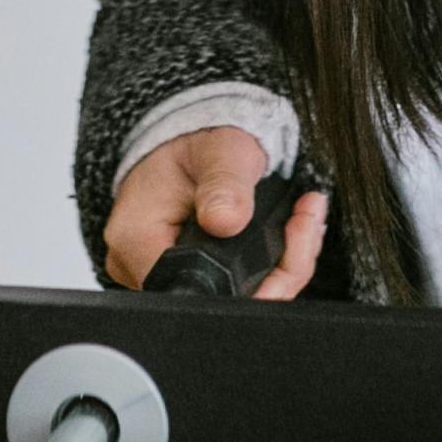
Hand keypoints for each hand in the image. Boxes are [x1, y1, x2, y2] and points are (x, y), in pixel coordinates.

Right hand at [103, 125, 325, 297]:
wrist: (191, 140)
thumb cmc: (197, 142)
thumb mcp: (218, 151)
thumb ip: (224, 184)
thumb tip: (226, 221)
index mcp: (138, 238)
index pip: (199, 291)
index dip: (253, 284)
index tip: (289, 245)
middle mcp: (143, 267)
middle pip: (225, 301)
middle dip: (280, 272)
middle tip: (304, 223)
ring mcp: (168, 276)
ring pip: (240, 298)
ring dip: (284, 266)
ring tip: (303, 219)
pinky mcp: (193, 277)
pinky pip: (241, 287)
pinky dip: (275, 265)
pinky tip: (293, 230)